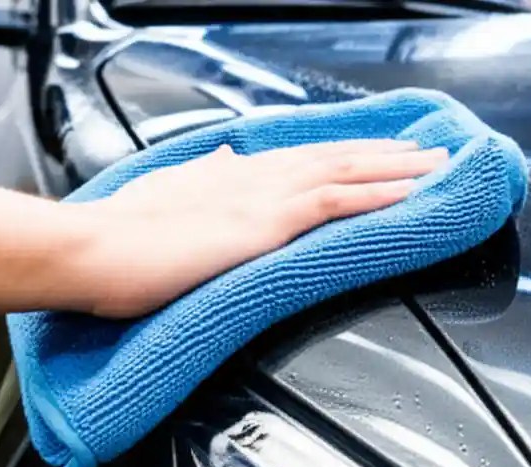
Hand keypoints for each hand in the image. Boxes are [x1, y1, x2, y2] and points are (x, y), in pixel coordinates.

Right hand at [69, 139, 446, 317]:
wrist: (93, 250)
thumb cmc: (119, 236)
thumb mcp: (167, 196)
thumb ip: (202, 177)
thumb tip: (226, 158)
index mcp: (233, 173)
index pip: (305, 159)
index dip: (348, 154)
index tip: (383, 151)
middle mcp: (255, 176)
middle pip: (336, 158)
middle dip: (387, 155)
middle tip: (431, 152)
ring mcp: (263, 197)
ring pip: (346, 173)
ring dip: (396, 168)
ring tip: (437, 167)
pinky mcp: (265, 222)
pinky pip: (334, 202)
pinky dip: (374, 194)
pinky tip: (406, 194)